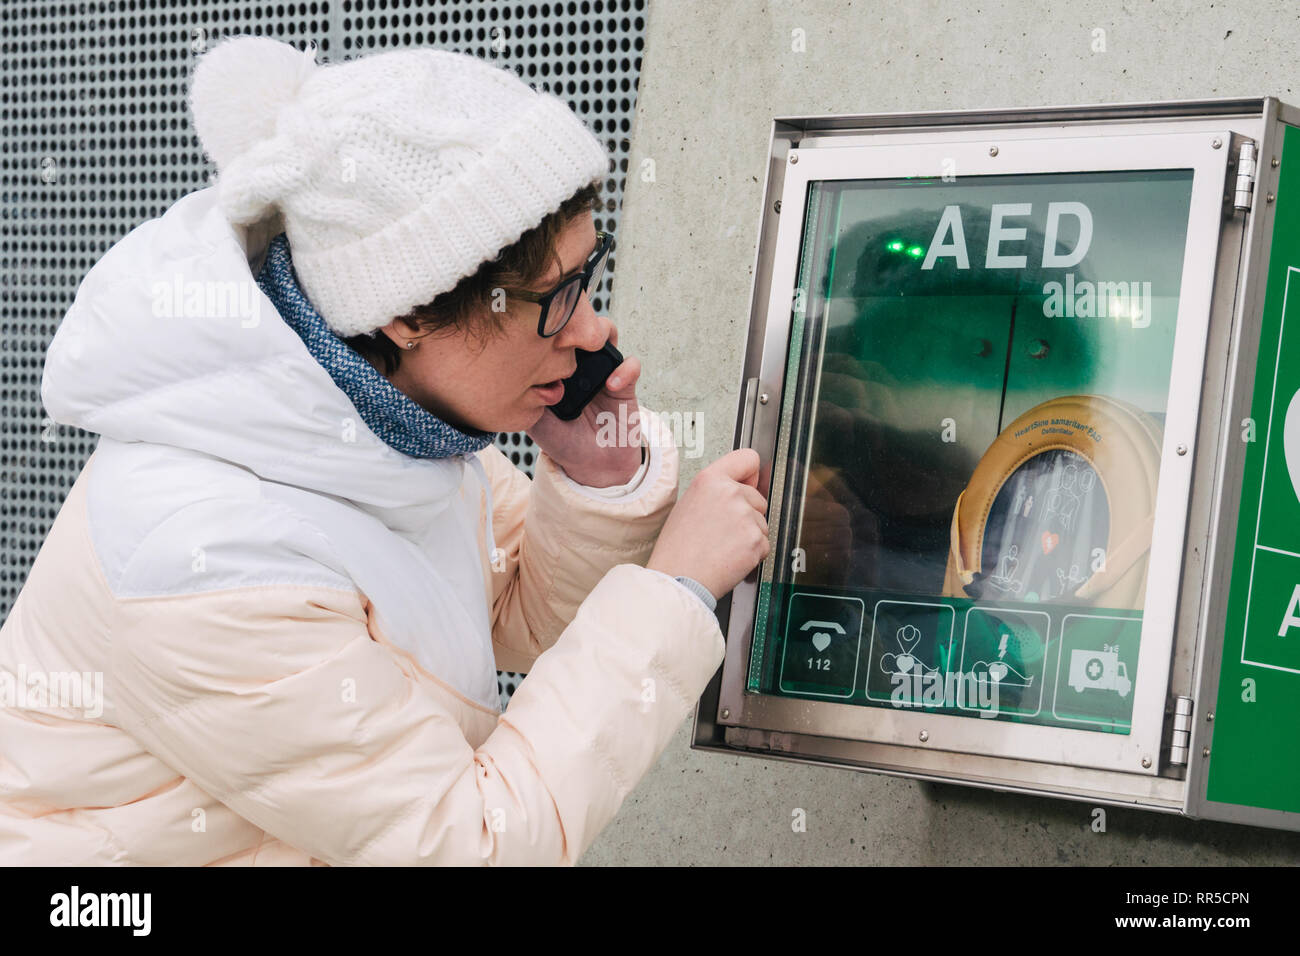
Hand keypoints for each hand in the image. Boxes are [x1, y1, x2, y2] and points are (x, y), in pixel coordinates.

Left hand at [526, 323, 643, 487]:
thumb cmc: (562, 442)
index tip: (542, 333)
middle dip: (576, 319)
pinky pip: (631, 365)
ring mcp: (603, 370)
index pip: (554, 332)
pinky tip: (610, 385)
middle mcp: (579, 363)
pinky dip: (624, 370)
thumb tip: (517, 372)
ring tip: (591, 348)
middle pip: (580, 323)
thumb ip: (528, 396)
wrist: (592, 466)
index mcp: (556, 366)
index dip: (550, 325)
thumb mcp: (536, 420)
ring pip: (606, 332)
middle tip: (567, 333)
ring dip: (600, 332)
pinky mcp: (625, 384)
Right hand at [647, 449, 769, 598]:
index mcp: (711, 479)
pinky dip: (752, 554)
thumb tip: (743, 487)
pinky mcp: (756, 541)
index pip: (748, 458)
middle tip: (722, 531)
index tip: (748, 483)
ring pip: (762, 523)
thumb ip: (717, 490)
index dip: (750, 474)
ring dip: (749, 536)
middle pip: (758, 498)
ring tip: (722, 546)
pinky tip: (730, 557)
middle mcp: (731, 493)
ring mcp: (746, 517)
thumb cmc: (678, 547)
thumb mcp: (689, 503)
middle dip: (747, 514)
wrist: (678, 578)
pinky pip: (764, 545)